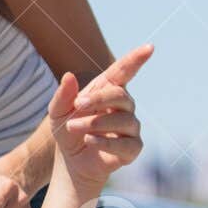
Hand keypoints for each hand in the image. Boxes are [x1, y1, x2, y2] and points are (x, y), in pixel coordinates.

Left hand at [47, 43, 153, 193]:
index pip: (124, 72)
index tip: (149, 47)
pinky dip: (106, 141)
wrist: (71, 161)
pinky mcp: (133, 148)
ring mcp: (131, 127)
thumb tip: (69, 76)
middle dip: (98, 99)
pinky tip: (89, 140)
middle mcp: (124, 106)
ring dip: (95, 123)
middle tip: (77, 105)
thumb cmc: (68, 130)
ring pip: (123, 120)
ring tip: (73, 127)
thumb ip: (63, 95)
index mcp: (107, 91)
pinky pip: (126, 143)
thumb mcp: (58, 112)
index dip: (136, 59)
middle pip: (120, 95)